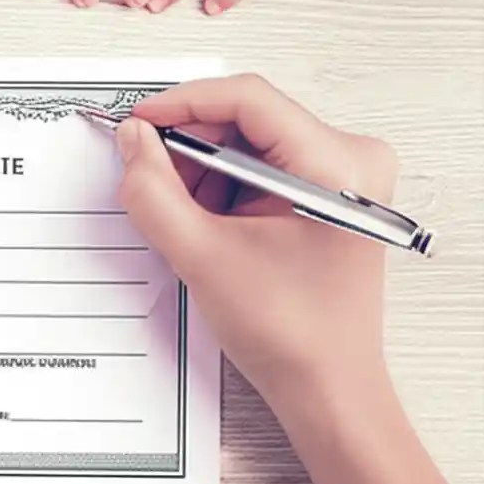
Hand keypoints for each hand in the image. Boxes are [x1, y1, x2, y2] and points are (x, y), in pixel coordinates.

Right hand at [113, 75, 397, 400]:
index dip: (183, 103)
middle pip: (247, 117)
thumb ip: (154, 190)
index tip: (138, 122)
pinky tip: (212, 227)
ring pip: (249, 142)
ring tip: (190, 221)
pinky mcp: (327, 192)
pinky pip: (260, 165)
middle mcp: (350, 158)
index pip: (248, 98)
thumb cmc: (288, 332)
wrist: (326, 384)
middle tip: (150, 178)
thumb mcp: (201, 256)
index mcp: (336, 166)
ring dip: (204, 171)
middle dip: (191, 147)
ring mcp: (342, 175)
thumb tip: (133, 140)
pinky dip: (223, 187)